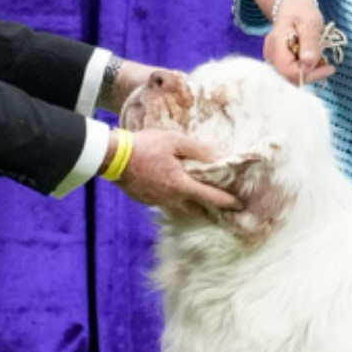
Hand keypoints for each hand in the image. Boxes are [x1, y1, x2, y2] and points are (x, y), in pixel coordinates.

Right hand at [112, 129, 241, 214]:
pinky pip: (163, 202)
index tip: (238, 205)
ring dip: (189, 204)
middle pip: (195, 209)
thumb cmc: (145, 146)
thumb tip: (218, 157)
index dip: (226, 202)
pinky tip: (171, 190)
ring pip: (178, 207)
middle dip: (209, 210)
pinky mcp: (144, 200)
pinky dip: (172, 199)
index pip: (209, 197)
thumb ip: (197, 150)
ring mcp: (155, 201)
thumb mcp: (174, 141)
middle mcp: (170, 198)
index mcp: (180, 185)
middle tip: (220, 208)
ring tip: (197, 199)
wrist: (113, 157)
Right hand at [263, 0, 333, 86]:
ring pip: (291, 78)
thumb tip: (308, 62)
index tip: (326, 66)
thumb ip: (309, 42)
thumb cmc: (301, 11)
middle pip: (289, 78)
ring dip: (310, 73)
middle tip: (327, 65)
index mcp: (276, 45)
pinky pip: (292, 73)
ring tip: (322, 61)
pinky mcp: (279, 62)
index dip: (308, 73)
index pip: (289, 71)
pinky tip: (315, 61)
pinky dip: (306, 70)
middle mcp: (271, 55)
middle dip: (310, 74)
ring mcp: (273, 60)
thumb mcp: (310, 22)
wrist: (291, 6)